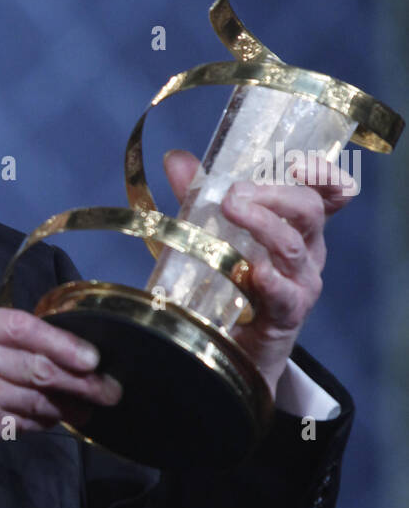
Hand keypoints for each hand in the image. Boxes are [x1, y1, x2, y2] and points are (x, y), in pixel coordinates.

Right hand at [0, 303, 122, 471]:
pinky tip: (50, 422)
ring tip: (88, 407)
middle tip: (108, 388)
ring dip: (67, 405)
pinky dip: (40, 423)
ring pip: (37, 396)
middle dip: (82, 379)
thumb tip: (39, 346)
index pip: (24, 326)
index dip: (65, 341)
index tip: (91, 355)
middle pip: (39, 363)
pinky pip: (22, 422)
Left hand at [162, 148, 355, 394]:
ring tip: (233, 209)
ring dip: (264, 224)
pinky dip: (270, 280)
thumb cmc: (230, 281)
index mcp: (297, 226)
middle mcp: (307, 250)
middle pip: (309, 210)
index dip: (324, 173)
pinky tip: (255, 272)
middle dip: (274, 193)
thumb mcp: (213, 232)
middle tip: (235, 192)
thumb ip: (198, 195)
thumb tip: (177, 159)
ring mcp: (301, 283)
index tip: (298, 161)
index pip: (329, 193)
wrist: (234, 348)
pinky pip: (285, 294)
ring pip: (295, 246)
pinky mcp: (288, 314)